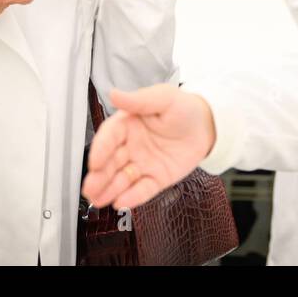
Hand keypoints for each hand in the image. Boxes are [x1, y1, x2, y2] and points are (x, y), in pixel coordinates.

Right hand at [81, 85, 216, 210]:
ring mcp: (142, 164)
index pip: (109, 137)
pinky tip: (121, 202)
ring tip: (98, 200)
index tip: (95, 162)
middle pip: (111, 162)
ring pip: (122, 179)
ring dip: (109, 190)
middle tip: (89, 188)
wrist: (207, 126)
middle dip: (99, 176)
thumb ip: (138, 99)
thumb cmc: (183, 108)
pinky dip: (132, 197)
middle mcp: (130, 146)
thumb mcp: (163, 97)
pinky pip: (143, 189)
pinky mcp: (156, 178)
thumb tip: (114, 94)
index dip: (100, 150)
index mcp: (127, 124)